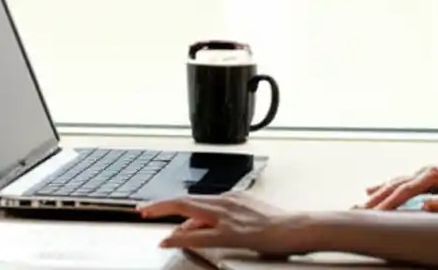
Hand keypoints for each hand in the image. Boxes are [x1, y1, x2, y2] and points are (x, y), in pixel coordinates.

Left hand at [138, 191, 314, 257]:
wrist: (296, 228)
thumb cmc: (276, 225)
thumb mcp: (247, 213)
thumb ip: (223, 218)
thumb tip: (199, 228)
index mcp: (230, 197)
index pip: (195, 199)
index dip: (173, 202)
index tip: (158, 206)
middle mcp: (226, 202)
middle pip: (185, 200)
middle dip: (161, 204)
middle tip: (142, 209)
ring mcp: (227, 216)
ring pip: (188, 210)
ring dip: (164, 213)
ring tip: (149, 217)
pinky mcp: (231, 233)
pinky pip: (199, 235)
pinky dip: (179, 237)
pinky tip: (167, 240)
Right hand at [360, 165, 437, 211]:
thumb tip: (425, 206)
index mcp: (434, 173)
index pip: (405, 189)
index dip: (388, 202)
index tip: (374, 215)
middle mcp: (426, 170)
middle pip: (394, 184)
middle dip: (375, 198)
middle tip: (357, 212)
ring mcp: (424, 173)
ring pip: (394, 182)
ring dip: (376, 193)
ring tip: (359, 205)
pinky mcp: (425, 179)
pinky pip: (399, 182)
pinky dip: (384, 186)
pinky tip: (373, 189)